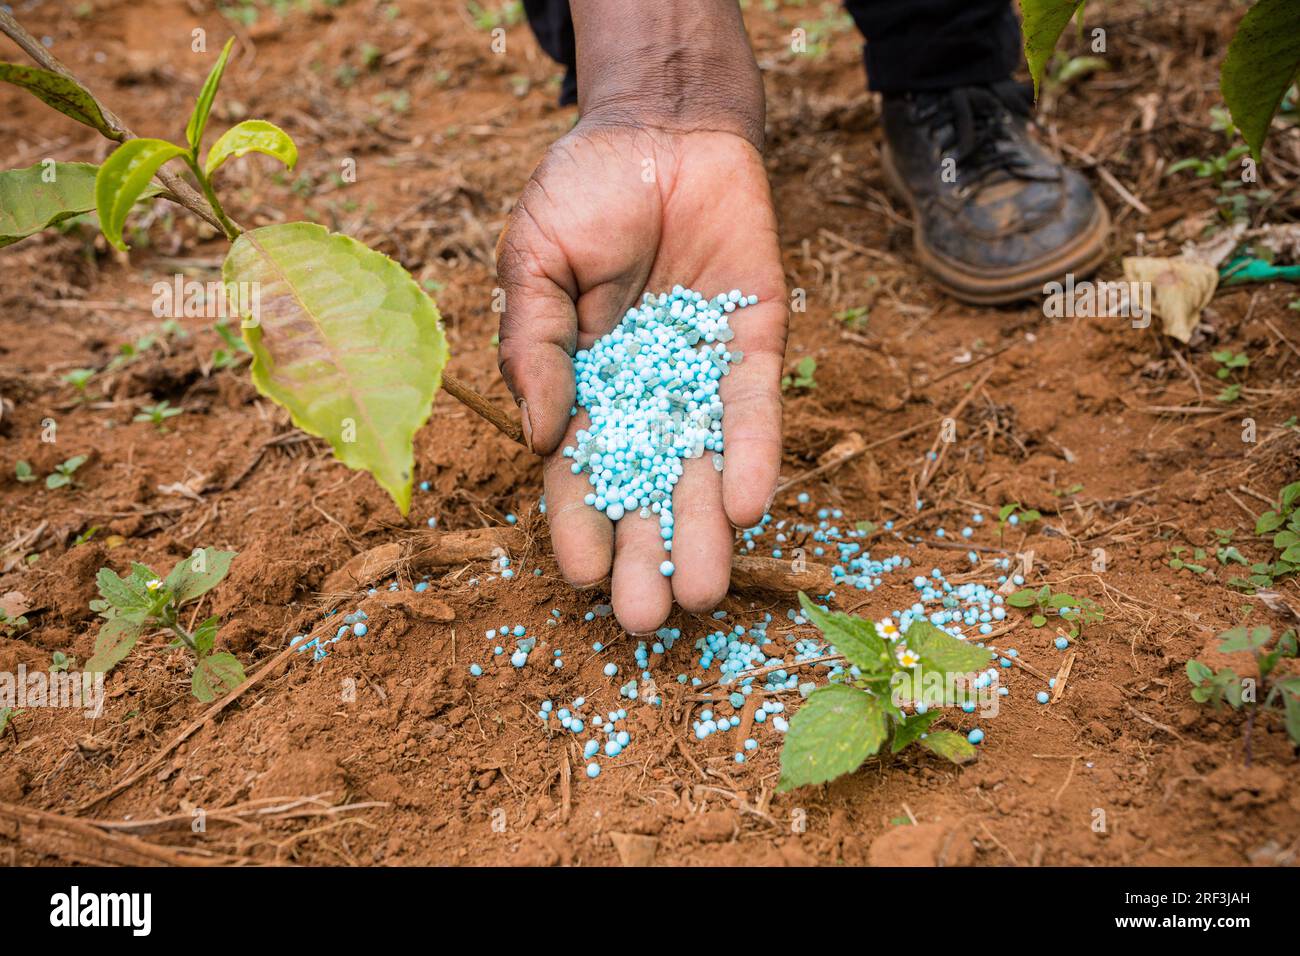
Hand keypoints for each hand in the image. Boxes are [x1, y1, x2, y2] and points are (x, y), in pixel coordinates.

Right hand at [496, 121, 786, 632]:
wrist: (658, 129)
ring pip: (704, 464)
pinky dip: (751, 453)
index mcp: (585, 386)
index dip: (580, 522)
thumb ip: (533, 345)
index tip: (580, 576)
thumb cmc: (582, 194)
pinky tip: (747, 504)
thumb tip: (538, 437)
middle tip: (650, 618)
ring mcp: (701, 374)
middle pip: (648, 486)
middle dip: (647, 550)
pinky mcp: (755, 343)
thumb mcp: (533, 265)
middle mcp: (647, 395)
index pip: (581, 469)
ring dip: (704, 526)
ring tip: (704, 591)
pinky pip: (754, 407)